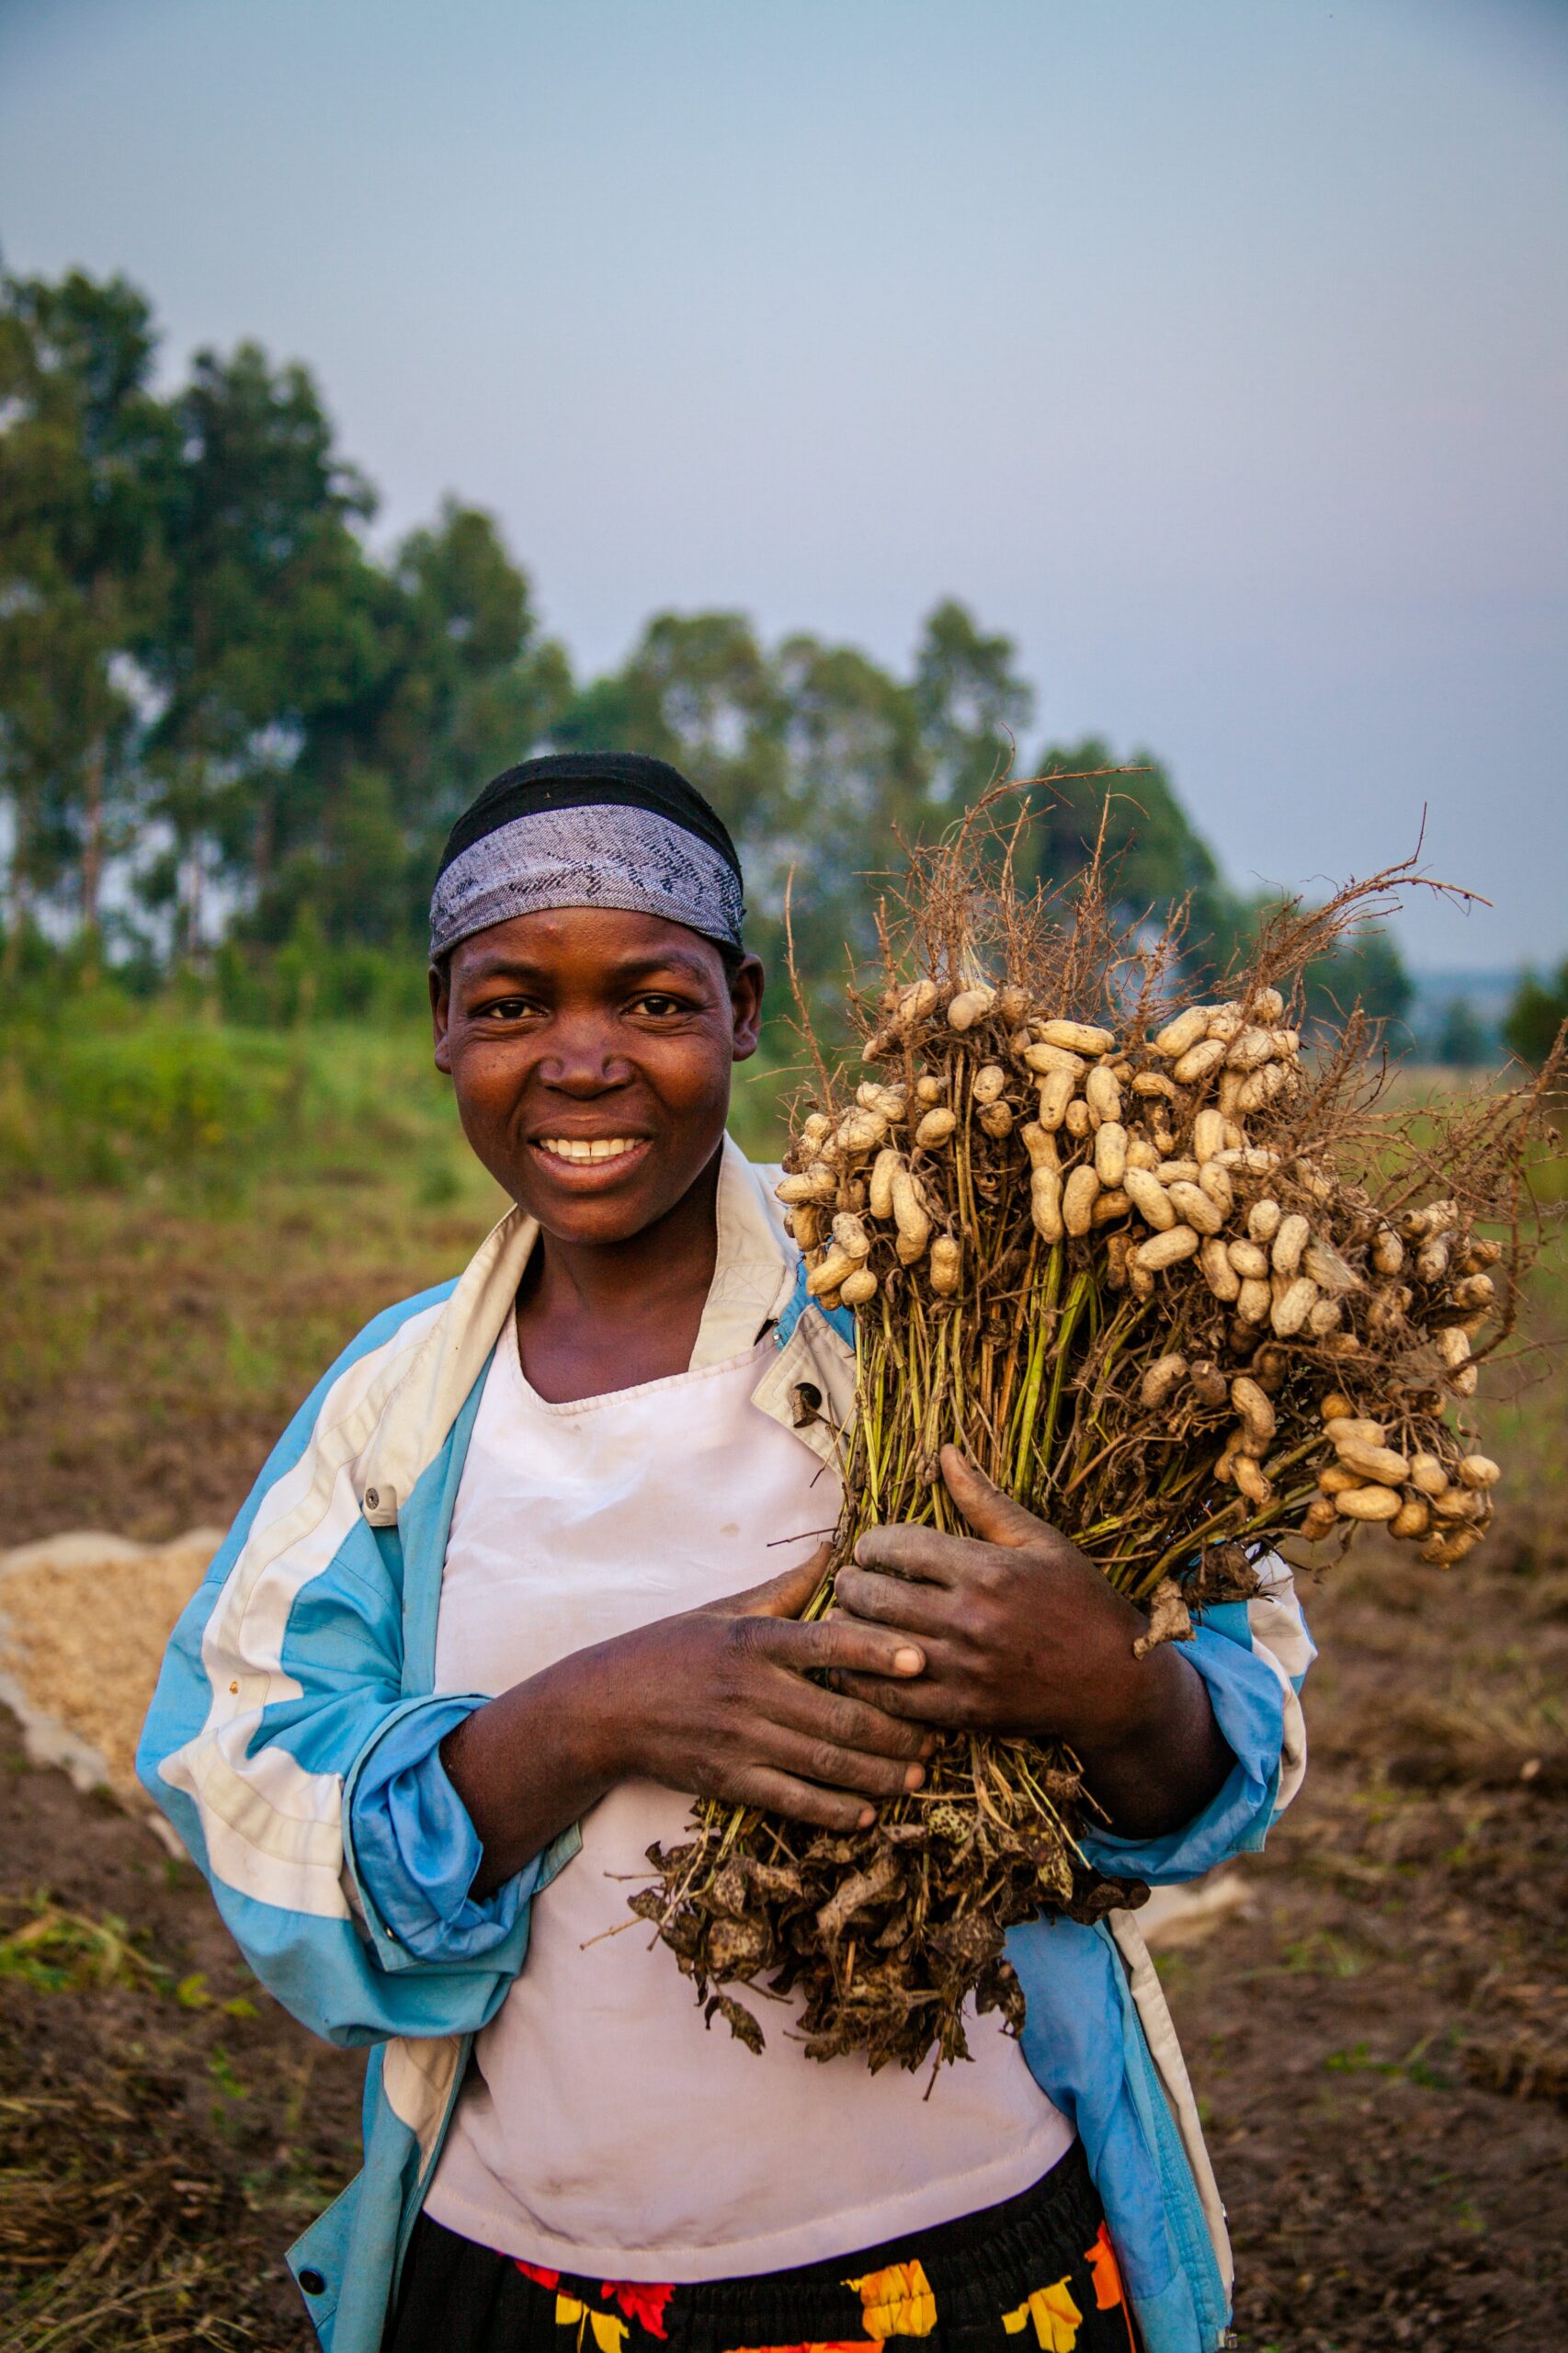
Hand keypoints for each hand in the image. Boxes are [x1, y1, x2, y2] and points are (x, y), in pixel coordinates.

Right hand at [600, 1545, 936, 1831]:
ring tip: (916, 1776)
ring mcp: (739, 1740)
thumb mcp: (724, 1610)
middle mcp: (751, 1690)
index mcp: (755, 1640)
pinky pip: (790, 1800)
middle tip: (939, 1736)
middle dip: (896, 1731)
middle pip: (838, 1716)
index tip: (921, 1659)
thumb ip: (785, 1588)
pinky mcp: (728, 1780)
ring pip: (823, 1764)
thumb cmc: (671, 1650)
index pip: (826, 1643)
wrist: (604, 1708)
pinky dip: (832, 1811)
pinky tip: (865, 1813)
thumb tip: (834, 1548)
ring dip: (878, 1775)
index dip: (877, 1652)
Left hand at [830, 1448, 1232, 1837]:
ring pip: (873, 1644)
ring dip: (850, 1628)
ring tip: (849, 1618)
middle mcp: (970, 1618)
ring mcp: (963, 1669)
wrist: (1115, 1682)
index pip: (898, 1546)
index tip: (870, 1549)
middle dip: (851, 1583)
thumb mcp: (1040, 1542)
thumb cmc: (1080, 1602)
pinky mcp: (961, 1711)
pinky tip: (864, 1664)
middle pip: (874, 1594)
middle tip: (850, 1581)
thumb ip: (986, 1501)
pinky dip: (865, 1679)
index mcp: (987, 1570)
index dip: (872, 1544)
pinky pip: (890, 1696)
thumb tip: (946, 1453)